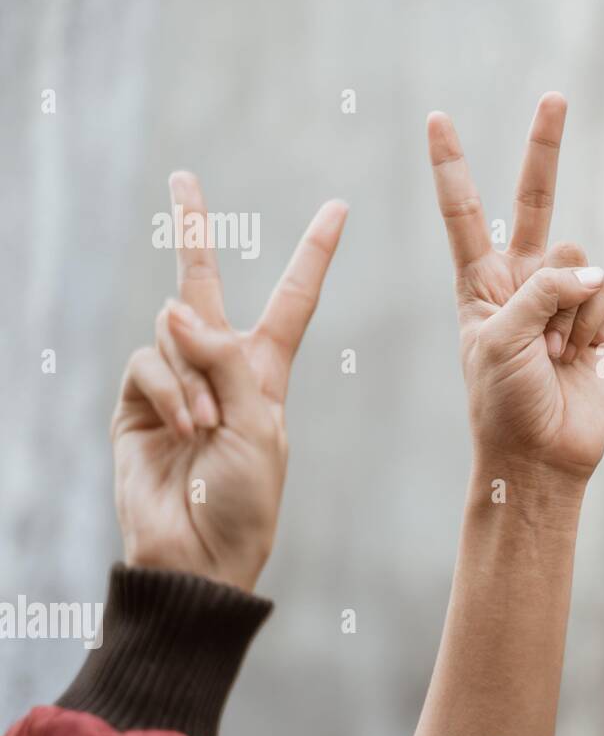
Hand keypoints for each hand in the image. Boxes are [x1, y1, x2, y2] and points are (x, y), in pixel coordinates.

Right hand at [112, 172, 347, 591]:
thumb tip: (173, 306)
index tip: (338, 207)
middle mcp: (218, 368)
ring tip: (206, 427)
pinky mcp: (134, 404)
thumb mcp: (262, 424)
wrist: (201, 556)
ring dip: (193, 376)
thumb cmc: (248, 499)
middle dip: (192, 231)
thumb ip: (227, 361)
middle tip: (185, 178)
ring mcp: (172, 383)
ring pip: (175, 331)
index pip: (293, 299)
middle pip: (204, 285)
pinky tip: (185, 427)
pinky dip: (169, 391)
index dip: (313, 253)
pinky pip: (148, 364)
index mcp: (266, 372)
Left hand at [427, 93, 603, 480]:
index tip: (437, 119)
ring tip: (551, 351)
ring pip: (579, 258)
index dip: (453, 166)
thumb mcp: (498, 340)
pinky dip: (593, 320)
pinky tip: (578, 354)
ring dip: (567, 305)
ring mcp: (565, 298)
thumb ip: (539, 290)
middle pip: (534, 202)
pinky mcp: (602, 319)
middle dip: (545, 148)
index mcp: (481, 284)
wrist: (541, 458)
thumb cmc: (502, 404)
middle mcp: (524, 282)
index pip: (465, 213)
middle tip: (554, 96)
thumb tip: (591, 271)